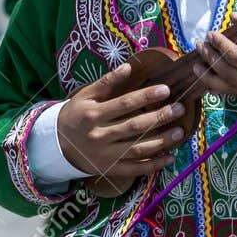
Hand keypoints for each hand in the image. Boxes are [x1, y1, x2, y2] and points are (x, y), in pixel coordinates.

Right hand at [56, 64, 186, 187]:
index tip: (166, 90)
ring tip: (180, 132)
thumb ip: (106, 82)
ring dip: (161, 142)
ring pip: (138, 149)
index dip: (146, 96)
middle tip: (179, 109)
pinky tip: (169, 158)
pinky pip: (135, 169)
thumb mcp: (84, 96)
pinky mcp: (110, 169)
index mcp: (93, 114)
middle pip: (135, 127)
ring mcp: (106, 155)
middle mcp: (100, 135)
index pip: (124, 104)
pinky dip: (153, 165)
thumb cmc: (75, 115)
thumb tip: (128, 67)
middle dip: (160, 117)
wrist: (57, 145)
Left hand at [193, 29, 236, 104]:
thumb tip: (234, 16)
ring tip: (195, 64)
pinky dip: (213, 88)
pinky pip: (227, 94)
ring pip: (225, 86)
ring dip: (207, 76)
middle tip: (200, 44)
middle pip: (228, 71)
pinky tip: (204, 79)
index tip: (211, 34)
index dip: (222, 45)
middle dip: (211, 57)